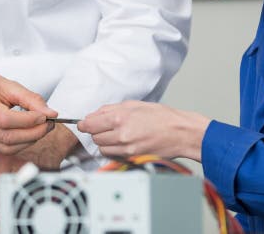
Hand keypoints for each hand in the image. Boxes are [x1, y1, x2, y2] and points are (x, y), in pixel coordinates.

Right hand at [0, 67, 56, 154]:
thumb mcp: (7, 84)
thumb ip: (30, 98)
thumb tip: (50, 112)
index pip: (6, 120)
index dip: (29, 121)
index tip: (46, 116)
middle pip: (7, 137)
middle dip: (34, 134)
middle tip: (48, 124)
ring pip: (6, 148)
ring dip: (28, 141)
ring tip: (41, 129)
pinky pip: (2, 149)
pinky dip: (19, 145)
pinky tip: (28, 134)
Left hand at [0, 124, 80, 224]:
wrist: (47, 135)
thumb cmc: (20, 148)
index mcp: (1, 166)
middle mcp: (17, 169)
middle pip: (11, 199)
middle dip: (6, 216)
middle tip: (1, 228)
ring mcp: (35, 172)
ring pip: (29, 197)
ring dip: (23, 210)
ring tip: (18, 223)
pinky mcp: (51, 176)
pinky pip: (45, 193)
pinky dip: (40, 202)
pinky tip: (37, 209)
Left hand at [77, 100, 210, 160]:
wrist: (180, 133)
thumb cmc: (161, 117)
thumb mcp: (134, 105)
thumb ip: (110, 110)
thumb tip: (93, 115)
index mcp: (120, 118)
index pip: (89, 125)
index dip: (84, 124)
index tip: (83, 124)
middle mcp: (121, 135)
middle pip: (94, 137)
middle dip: (97, 132)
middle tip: (106, 127)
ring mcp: (126, 149)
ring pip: (102, 148)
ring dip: (105, 142)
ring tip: (117, 134)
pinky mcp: (131, 158)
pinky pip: (113, 155)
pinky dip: (114, 150)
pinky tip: (123, 142)